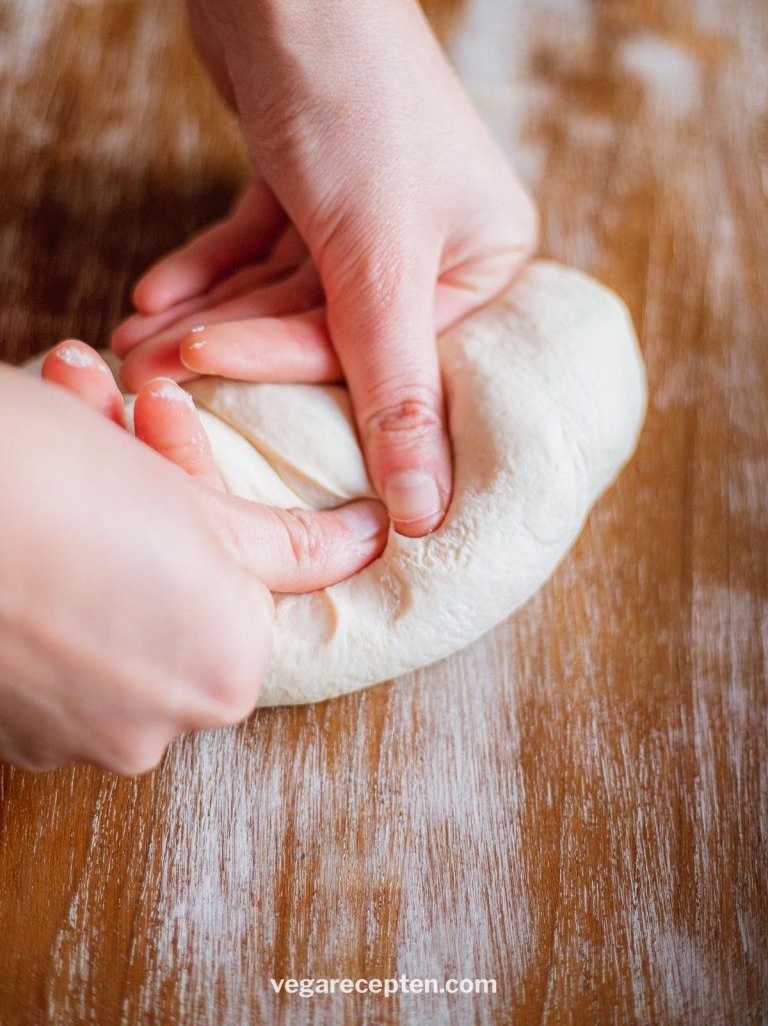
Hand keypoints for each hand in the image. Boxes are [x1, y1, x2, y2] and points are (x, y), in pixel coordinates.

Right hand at [0, 342, 385, 773]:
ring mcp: (72, 736)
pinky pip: (51, 636)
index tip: (163, 414)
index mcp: (225, 670)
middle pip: (176, 584)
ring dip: (92, 508)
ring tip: (55, 422)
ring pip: (109, 601)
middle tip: (108, 407)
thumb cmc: (52, 485)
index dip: (195, 471)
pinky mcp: (8, 728)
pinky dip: (44, 568)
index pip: (244, 568)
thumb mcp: (192, 501)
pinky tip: (24, 501)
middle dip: (145, 480)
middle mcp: (156, 725)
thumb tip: (370, 540)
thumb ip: (289, 542)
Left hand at [116, 0, 537, 536]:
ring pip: (281, 293)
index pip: (392, 358)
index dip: (299, 385)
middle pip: (327, 328)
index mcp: (484, 258)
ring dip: (204, 318)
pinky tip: (153, 293)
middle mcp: (434, 241)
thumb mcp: (380, 257)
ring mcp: (369, 212)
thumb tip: (428, 515)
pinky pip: (256, 249)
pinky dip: (205, 270)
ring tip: (134, 341)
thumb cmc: (357, 100)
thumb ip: (395, 389)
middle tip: (151, 375)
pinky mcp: (308, 185)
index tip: (217, 421)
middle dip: (232, 350)